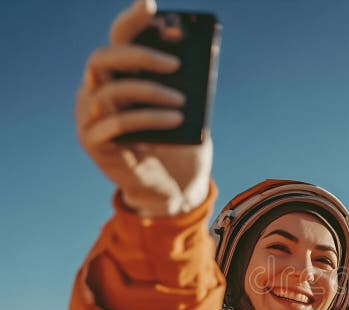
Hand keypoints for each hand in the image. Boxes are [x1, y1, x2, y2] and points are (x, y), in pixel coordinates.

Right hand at [75, 0, 211, 216]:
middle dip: (139, 55)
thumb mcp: (186, 107)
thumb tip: (191, 57)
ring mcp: (91, 117)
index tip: (151, 5)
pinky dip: (149, 118)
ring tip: (181, 99)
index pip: (118, 39)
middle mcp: (96, 91)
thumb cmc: (180, 142)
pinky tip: (175, 119)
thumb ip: (182, 83)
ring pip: (111, 89)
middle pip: (103, 57)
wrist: (174, 186)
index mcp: (118, 75)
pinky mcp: (96, 143)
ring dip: (150, 91)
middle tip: (176, 63)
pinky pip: (117, 122)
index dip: (132, 21)